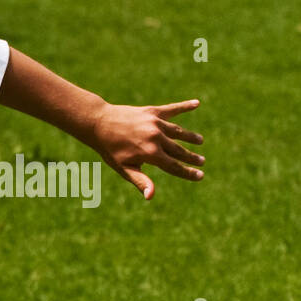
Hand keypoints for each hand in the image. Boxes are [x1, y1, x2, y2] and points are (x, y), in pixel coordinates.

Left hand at [88, 99, 203, 199]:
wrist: (98, 122)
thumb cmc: (110, 149)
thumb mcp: (124, 168)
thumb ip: (140, 181)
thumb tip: (151, 197)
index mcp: (151, 154)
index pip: (175, 166)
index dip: (189, 173)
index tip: (200, 176)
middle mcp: (156, 137)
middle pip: (179, 150)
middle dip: (191, 157)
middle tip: (202, 161)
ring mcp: (155, 123)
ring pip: (178, 132)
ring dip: (190, 137)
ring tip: (199, 140)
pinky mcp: (152, 111)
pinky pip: (172, 109)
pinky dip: (184, 106)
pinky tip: (197, 103)